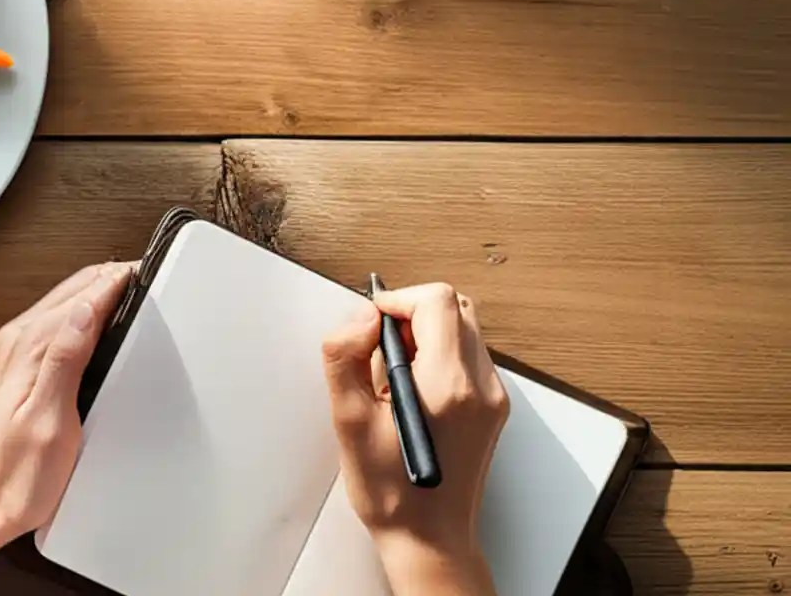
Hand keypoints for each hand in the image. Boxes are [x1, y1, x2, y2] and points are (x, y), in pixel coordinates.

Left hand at [0, 261, 133, 538]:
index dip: (121, 280)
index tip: (150, 271)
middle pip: (75, 288)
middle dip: (114, 276)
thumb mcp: (50, 419)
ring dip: (100, 288)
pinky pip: (59, 320)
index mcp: (31, 346)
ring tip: (134, 285)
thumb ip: (66, 359)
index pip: (85, 295)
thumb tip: (85, 309)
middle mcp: (20, 339)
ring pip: (67, 300)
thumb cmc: (15, 472)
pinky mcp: (22, 365)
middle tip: (152, 272)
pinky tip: (103, 318)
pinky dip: (87, 310)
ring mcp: (19, 350)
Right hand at [321, 283, 508, 595]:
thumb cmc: (392, 493)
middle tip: (382, 353)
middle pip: (455, 307)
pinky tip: (414, 393)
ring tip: (396, 377)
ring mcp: (493, 397)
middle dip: (412, 315)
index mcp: (446, 384)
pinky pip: (470, 356)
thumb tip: (362, 316)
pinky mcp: (494, 408)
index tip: (372, 324)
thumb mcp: (349, 421)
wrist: (430, 538)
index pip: (437, 300)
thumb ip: (346, 356)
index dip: (397, 300)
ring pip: (465, 329)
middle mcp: (480, 385)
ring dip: (427, 335)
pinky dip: (441, 356)